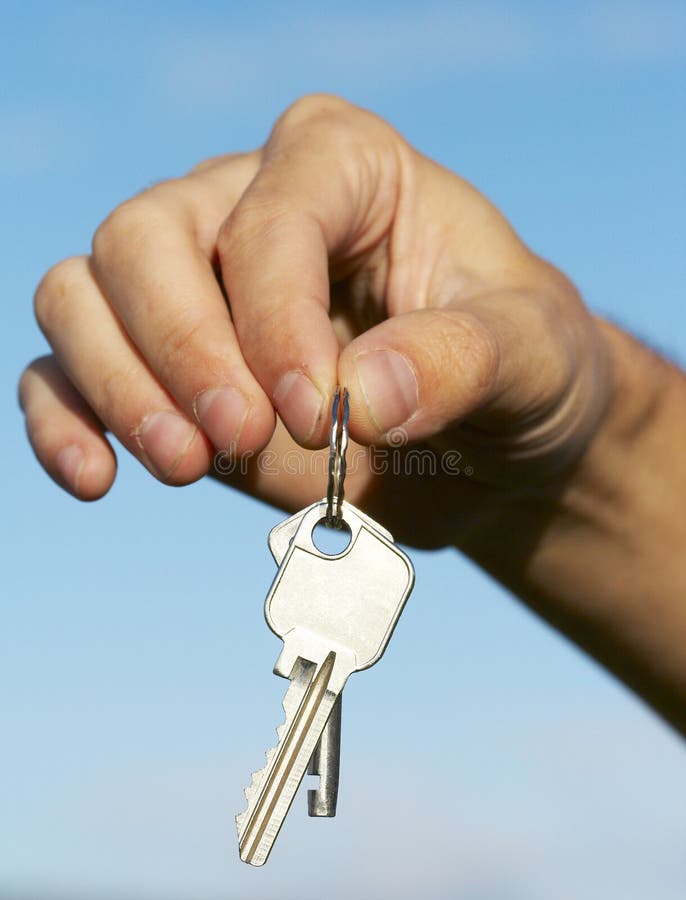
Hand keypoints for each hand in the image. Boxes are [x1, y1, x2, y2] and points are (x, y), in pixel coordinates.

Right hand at [19, 94, 610, 547]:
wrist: (491, 442)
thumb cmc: (519, 371)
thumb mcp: (531, 355)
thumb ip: (463, 361)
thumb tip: (362, 396)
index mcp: (342, 166)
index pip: (268, 217)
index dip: (275, 316)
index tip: (317, 413)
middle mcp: (247, 206)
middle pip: (144, 238)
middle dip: (181, 350)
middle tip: (237, 439)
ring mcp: (193, 288)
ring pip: (82, 294)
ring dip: (116, 385)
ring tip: (184, 464)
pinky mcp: (164, 369)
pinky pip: (68, 370)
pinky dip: (65, 420)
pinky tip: (96, 477)